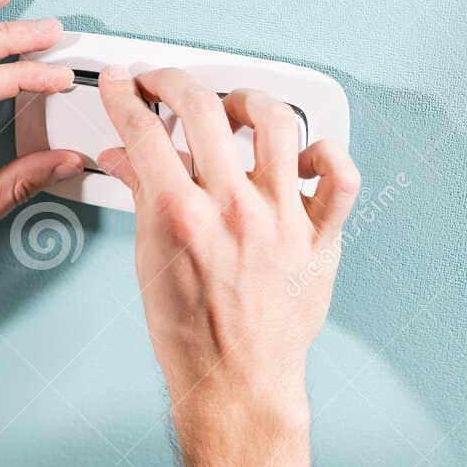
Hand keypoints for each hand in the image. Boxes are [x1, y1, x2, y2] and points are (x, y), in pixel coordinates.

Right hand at [95, 66, 360, 439]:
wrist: (236, 385)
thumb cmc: (193, 339)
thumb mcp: (149, 264)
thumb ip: (142, 198)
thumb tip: (126, 159)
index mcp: (181, 217)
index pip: (145, 131)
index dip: (127, 95)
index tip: (125, 83)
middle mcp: (234, 210)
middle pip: (203, 108)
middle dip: (173, 81)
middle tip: (164, 83)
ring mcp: (282, 220)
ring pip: (277, 123)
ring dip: (248, 102)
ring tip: (234, 109)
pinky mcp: (320, 237)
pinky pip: (341, 177)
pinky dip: (326, 155)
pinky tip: (302, 157)